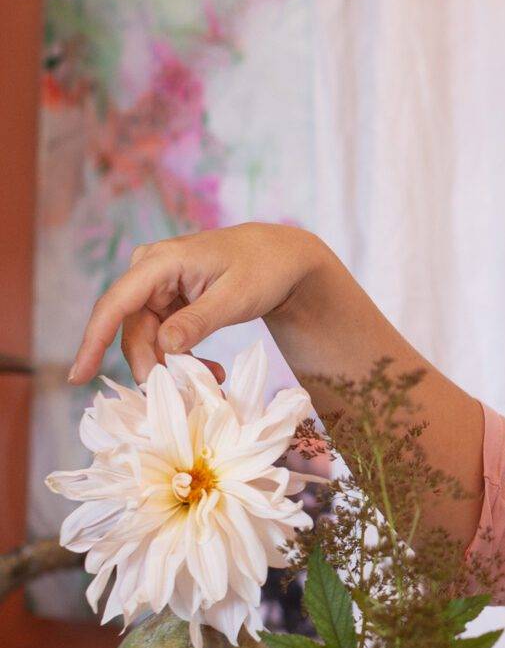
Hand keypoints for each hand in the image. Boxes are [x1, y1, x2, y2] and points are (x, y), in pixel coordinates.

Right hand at [69, 223, 328, 385]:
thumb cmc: (264, 268)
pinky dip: (182, 356)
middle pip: (133, 330)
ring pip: (148, 338)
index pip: (115, 304)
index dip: (93, 341)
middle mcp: (150, 271)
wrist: (282, 256)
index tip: (79, 375)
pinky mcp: (169, 301)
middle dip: (154, 365)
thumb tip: (163, 348)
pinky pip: (163, 336)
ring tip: (214, 379)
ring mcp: (158, 286)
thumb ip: (198, 322)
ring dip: (174, 364)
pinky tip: (211, 370)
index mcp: (161, 261)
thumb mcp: (235, 298)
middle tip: (186, 391)